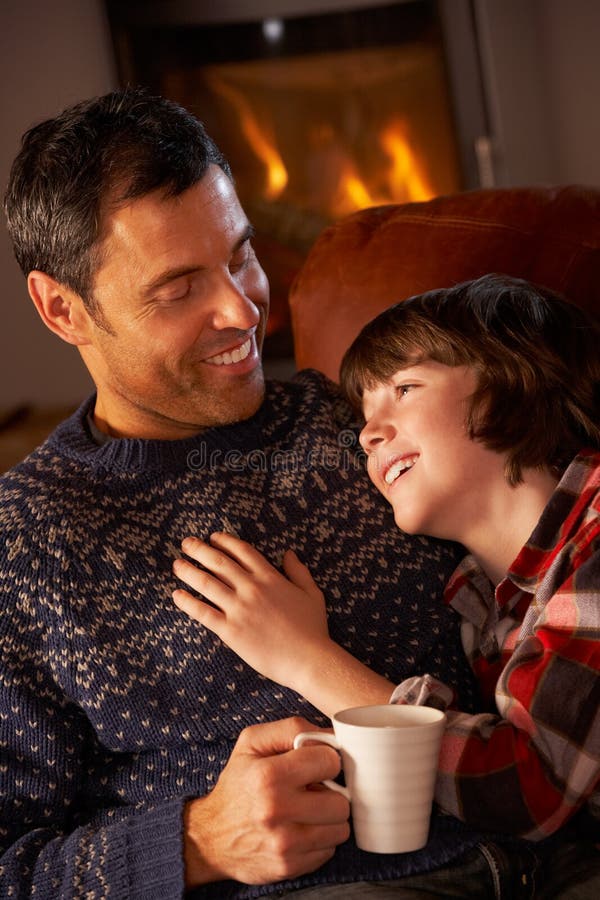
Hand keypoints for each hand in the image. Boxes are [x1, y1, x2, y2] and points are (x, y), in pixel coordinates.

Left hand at [172, 533, 331, 690]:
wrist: (308, 659)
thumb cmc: (313, 628)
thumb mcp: (311, 593)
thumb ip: (298, 571)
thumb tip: (288, 553)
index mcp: (270, 578)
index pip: (242, 551)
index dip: (225, 541)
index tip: (213, 537)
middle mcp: (252, 589)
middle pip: (219, 562)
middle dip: (200, 550)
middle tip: (186, 543)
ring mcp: (239, 609)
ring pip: (207, 583)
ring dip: (189, 571)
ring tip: (177, 564)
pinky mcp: (230, 631)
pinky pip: (203, 613)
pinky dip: (188, 602)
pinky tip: (177, 595)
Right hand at [183, 717, 349, 886]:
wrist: (210, 837)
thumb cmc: (237, 784)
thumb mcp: (252, 743)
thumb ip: (292, 729)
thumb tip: (331, 736)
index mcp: (269, 775)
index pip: (330, 761)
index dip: (326, 760)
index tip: (315, 765)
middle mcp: (277, 811)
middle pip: (342, 802)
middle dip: (331, 794)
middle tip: (313, 791)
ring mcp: (284, 844)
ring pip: (340, 829)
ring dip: (328, 819)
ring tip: (307, 811)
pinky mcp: (289, 867)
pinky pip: (328, 851)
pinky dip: (319, 841)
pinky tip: (300, 830)